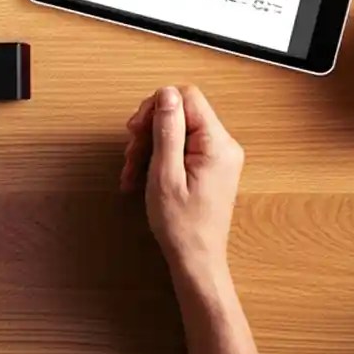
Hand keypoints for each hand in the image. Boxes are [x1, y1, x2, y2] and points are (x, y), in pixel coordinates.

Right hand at [120, 86, 243, 270]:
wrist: (196, 260)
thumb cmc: (181, 226)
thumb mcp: (165, 175)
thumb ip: (167, 130)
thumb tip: (166, 93)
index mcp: (217, 144)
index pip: (187, 97)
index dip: (156, 106)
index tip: (136, 128)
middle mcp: (223, 145)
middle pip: (180, 113)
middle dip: (149, 129)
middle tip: (130, 153)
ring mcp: (217, 157)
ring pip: (176, 131)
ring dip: (148, 147)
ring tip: (131, 172)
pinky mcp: (209, 167)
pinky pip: (180, 149)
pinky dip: (157, 159)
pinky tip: (139, 178)